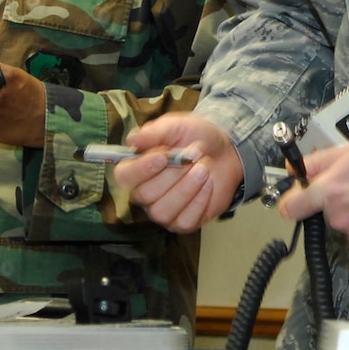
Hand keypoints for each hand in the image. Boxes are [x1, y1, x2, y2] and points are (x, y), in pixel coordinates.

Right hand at [114, 115, 237, 232]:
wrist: (225, 150)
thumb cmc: (195, 138)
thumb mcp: (175, 127)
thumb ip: (153, 133)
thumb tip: (133, 139)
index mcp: (137, 168)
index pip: (124, 177)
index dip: (141, 169)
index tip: (163, 157)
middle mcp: (145, 193)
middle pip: (145, 195)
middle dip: (173, 174)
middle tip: (193, 155)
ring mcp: (163, 210)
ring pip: (162, 212)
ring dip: (186, 188)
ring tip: (203, 169)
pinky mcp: (183, 222)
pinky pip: (184, 221)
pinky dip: (199, 201)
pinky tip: (208, 185)